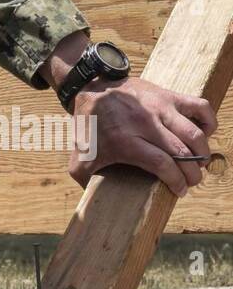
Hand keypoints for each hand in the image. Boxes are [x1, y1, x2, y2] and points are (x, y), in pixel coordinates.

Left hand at [42, 31, 215, 193]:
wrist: (93, 87)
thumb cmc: (89, 125)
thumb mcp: (80, 155)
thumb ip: (84, 179)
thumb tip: (92, 201)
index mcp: (124, 140)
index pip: (161, 164)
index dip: (176, 181)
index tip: (180, 190)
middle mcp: (144, 123)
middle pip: (181, 152)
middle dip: (192, 173)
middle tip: (191, 181)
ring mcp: (159, 106)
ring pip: (194, 133)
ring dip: (202, 153)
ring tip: (197, 162)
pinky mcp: (168, 94)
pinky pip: (200, 107)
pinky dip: (209, 122)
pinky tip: (203, 134)